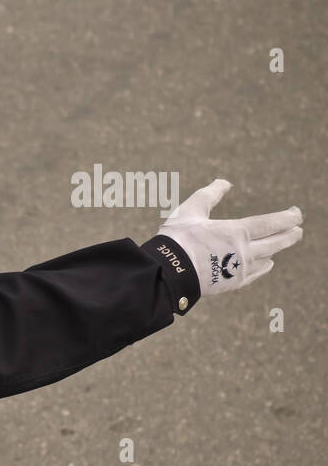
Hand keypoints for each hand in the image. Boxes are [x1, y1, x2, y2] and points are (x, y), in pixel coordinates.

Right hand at [158, 179, 302, 295]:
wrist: (168, 272)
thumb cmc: (178, 238)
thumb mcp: (191, 210)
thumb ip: (210, 194)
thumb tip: (225, 182)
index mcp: (237, 232)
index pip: (272, 223)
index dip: (288, 217)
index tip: (297, 214)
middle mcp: (245, 251)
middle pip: (277, 242)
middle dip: (290, 235)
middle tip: (298, 229)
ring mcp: (240, 269)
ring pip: (268, 258)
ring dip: (277, 249)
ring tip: (281, 244)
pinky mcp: (232, 282)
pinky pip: (255, 273)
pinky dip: (264, 266)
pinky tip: (267, 263)